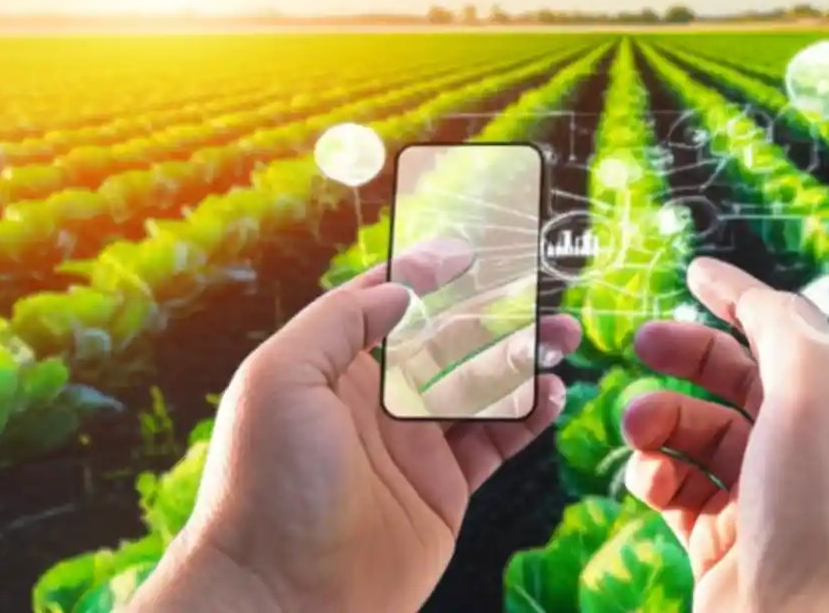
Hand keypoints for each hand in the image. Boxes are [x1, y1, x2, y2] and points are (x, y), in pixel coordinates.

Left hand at [129, 238, 580, 612]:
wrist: (280, 598)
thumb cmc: (265, 486)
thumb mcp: (280, 380)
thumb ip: (339, 322)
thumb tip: (401, 290)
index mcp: (335, 367)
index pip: (390, 303)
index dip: (431, 275)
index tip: (476, 250)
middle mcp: (378, 401)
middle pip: (450, 340)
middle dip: (498, 313)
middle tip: (545, 295)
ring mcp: (415, 445)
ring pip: (482, 386)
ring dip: (524, 358)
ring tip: (562, 340)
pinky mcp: (445, 489)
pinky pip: (497, 441)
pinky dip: (529, 415)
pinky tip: (551, 395)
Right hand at [623, 257, 828, 612]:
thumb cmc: (824, 514)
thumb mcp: (815, 394)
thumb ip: (783, 328)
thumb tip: (747, 288)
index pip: (786, 335)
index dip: (740, 298)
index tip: (693, 272)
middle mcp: (803, 454)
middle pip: (735, 381)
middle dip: (687, 356)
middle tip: (641, 342)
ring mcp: (761, 504)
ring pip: (696, 436)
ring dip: (659, 419)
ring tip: (637, 427)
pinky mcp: (722, 550)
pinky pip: (677, 493)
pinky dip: (654, 476)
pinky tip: (648, 480)